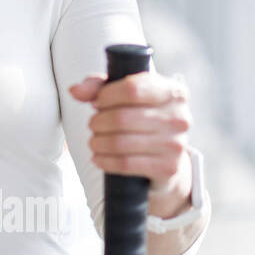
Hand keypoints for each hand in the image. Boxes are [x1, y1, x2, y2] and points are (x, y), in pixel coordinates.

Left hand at [68, 70, 192, 216]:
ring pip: (119, 142)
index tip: (98, 102)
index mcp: (172, 91)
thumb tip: (75, 91)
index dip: (106, 96)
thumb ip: (98, 86)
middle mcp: (179, 117)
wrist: (165, 157)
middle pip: (121, 118)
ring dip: (97, 142)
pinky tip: (99, 157)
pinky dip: (104, 161)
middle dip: (98, 122)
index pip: (132, 89)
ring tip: (94, 141)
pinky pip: (125, 164)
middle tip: (93, 125)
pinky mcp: (167, 168)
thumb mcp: (124, 95)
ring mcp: (176, 144)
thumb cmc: (141, 117)